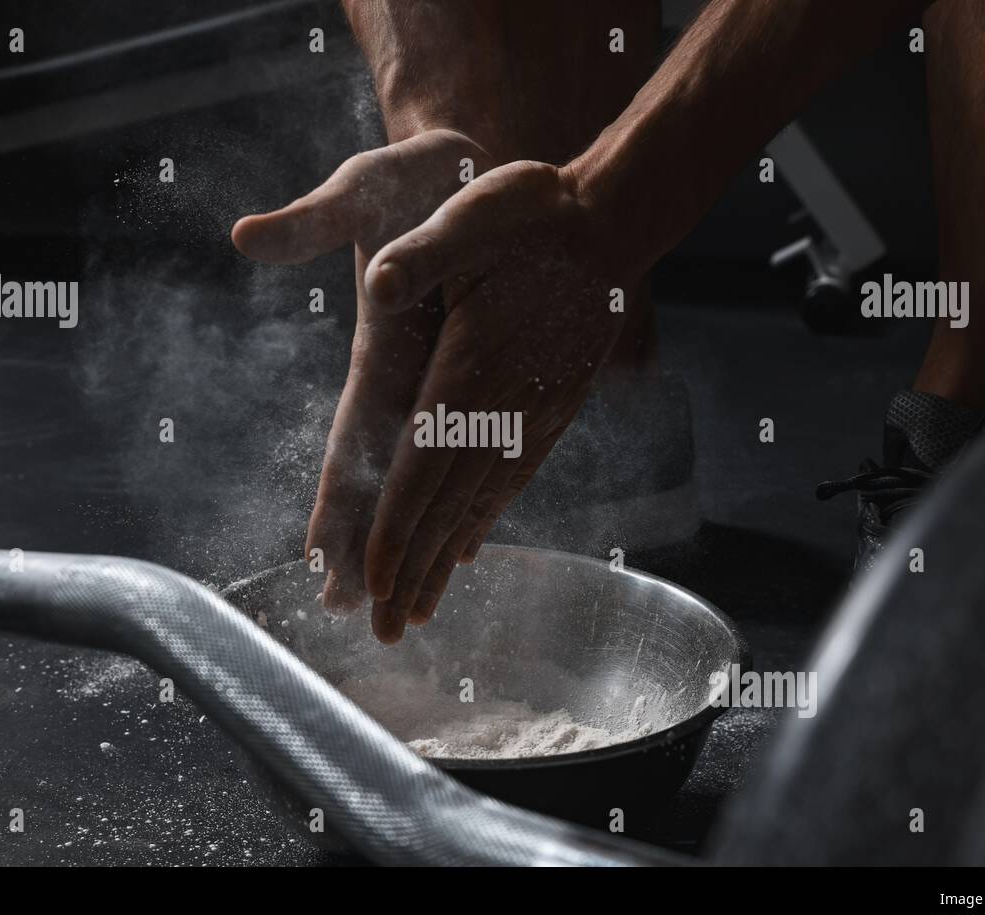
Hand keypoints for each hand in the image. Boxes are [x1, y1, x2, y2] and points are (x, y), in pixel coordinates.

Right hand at [231, 130, 492, 611]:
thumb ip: (312, 220)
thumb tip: (247, 236)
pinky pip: (463, 447)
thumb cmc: (414, 176)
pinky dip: (455, 496)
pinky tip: (456, 537)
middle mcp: (405, 380)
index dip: (335, 501)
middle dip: (362, 544)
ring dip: (406, 534)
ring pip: (421, 474)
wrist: (462, 168)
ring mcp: (436, 381)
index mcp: (380, 351)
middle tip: (348, 613)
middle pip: (379, 476)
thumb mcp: (364, 188)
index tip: (318, 560)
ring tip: (399, 599)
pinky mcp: (469, 373)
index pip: (350, 441)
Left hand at [360, 159, 639, 640]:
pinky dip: (484, 521)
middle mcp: (502, 407)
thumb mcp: (473, 214)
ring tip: (422, 609)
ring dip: (445, 560)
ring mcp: (531, 415)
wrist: (611, 226)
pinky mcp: (548, 411)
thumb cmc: (535, 213)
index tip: (373, 582)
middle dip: (413, 569)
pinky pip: (511, 480)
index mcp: (471, 369)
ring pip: (479, 503)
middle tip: (388, 631)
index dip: (395, 525)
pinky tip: (471, 546)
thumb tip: (378, 279)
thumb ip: (423, 252)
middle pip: (447, 504)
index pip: (422, 464)